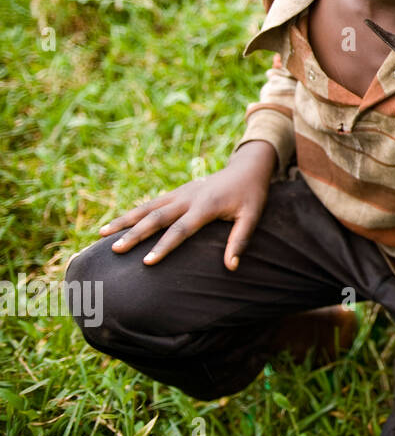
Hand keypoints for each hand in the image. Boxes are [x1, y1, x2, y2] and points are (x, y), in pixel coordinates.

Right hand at [98, 140, 276, 269]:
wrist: (247, 167)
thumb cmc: (252, 195)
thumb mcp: (252, 217)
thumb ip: (240, 240)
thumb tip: (231, 267)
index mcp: (206, 206)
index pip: (181, 229)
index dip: (164, 246)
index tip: (147, 262)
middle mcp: (188, 198)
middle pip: (157, 217)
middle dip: (135, 234)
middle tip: (116, 250)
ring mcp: (179, 193)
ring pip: (147, 207)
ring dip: (124, 220)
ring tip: (101, 234)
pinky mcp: (176, 192)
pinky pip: (150, 204)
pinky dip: (132, 213)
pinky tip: (116, 224)